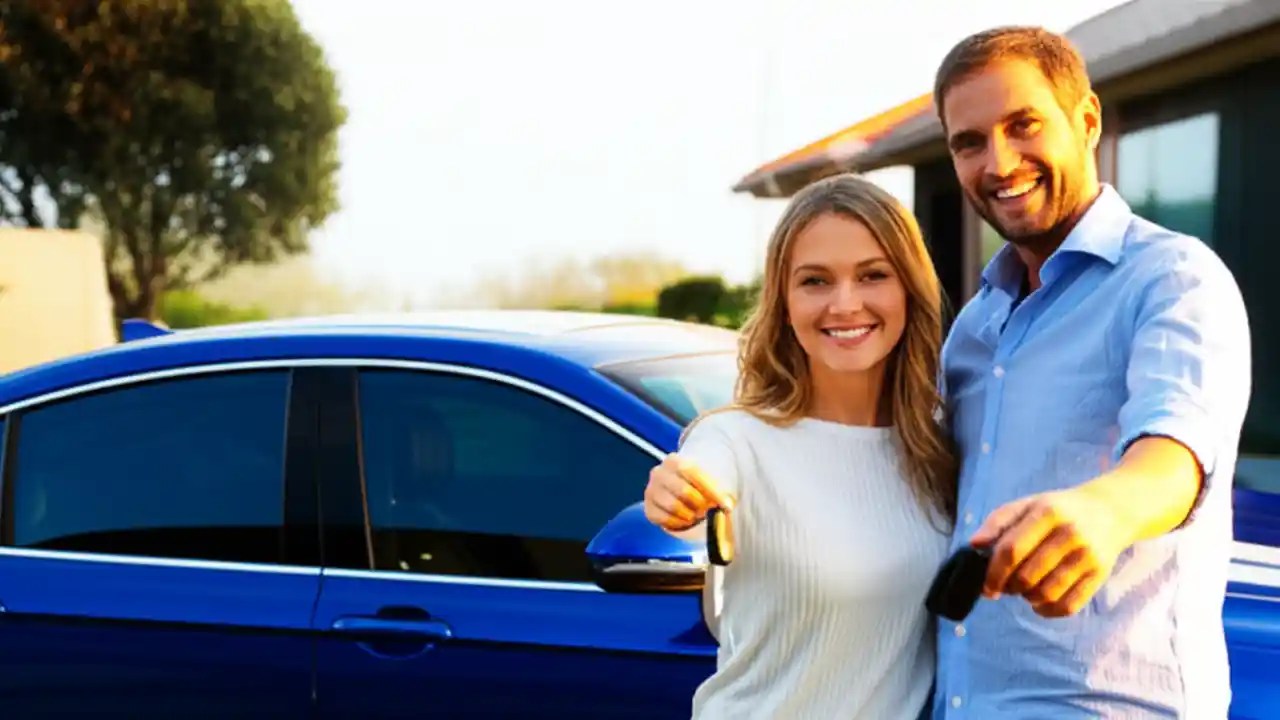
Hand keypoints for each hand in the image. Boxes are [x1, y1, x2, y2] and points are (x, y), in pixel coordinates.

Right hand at [643, 453, 733, 531]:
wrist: (676, 490)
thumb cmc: (696, 484)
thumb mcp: (706, 480)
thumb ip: (715, 490)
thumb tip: (727, 506)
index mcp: (673, 461)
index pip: (692, 471)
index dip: (711, 489)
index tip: (727, 504)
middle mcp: (658, 473)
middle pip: (683, 491)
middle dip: (701, 504)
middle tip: (710, 511)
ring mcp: (651, 491)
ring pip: (673, 507)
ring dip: (691, 515)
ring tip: (698, 515)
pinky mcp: (648, 509)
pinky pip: (666, 520)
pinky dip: (680, 523)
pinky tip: (687, 520)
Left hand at [970, 484, 1134, 617]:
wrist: (1111, 510)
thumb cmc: (1058, 509)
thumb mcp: (1027, 505)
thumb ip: (998, 522)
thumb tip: (974, 544)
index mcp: (1047, 512)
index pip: (1011, 550)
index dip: (993, 573)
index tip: (985, 586)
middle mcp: (1070, 533)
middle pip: (1026, 576)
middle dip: (1009, 587)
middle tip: (1006, 586)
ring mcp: (1087, 556)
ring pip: (1046, 594)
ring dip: (1028, 599)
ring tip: (1025, 590)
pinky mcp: (1100, 575)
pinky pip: (1069, 606)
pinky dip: (1048, 611)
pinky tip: (1040, 603)